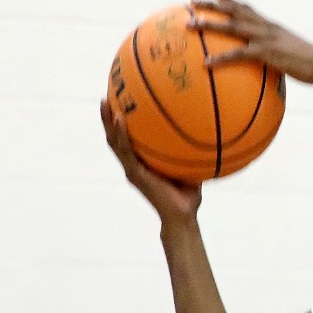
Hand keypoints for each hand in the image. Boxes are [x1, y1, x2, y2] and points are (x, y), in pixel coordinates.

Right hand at [102, 98, 200, 223]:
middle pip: (115, 137)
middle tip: (105, 97)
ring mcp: (131, 169)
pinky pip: (125, 151)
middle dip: (108, 117)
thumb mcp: (190, 167)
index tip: (120, 102)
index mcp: (141, 162)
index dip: (121, 123)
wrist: (182, 216)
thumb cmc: (188, 195)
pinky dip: (122, 135)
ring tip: (105, 103)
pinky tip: (121, 119)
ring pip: (113, 142)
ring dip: (108, 122)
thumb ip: (190, 151)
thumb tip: (206, 130)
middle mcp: (132, 164)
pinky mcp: (134, 174)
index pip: (127, 139)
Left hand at [186, 0, 312, 82]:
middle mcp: (265, 26)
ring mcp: (265, 37)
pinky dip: (221, 59)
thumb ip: (278, 54)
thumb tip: (272, 65)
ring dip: (208, 24)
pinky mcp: (266, 52)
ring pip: (231, 26)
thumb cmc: (312, 63)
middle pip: (234, 10)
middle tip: (191, 1)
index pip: (247, 7)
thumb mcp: (292, 53)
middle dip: (211, 4)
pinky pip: (238, 54)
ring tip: (189, 24)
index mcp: (271, 26)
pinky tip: (206, 64)